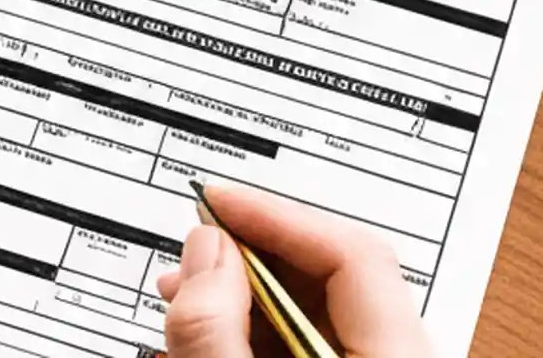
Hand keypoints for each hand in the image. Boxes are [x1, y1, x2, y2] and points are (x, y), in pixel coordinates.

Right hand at [157, 186, 433, 356]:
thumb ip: (215, 328)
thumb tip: (207, 250)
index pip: (354, 252)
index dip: (277, 214)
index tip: (218, 201)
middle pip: (337, 277)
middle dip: (253, 256)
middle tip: (196, 248)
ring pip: (320, 313)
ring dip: (248, 297)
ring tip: (189, 302)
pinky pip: (314, 347)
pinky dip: (259, 334)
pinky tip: (214, 338)